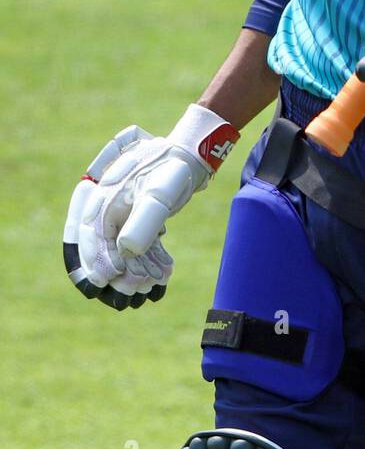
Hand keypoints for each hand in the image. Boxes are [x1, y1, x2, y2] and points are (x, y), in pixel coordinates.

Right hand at [63, 104, 238, 309]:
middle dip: (115, 272)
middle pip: (101, 247)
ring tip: (149, 289)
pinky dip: (146, 261)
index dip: (97, 261)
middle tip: (130, 293)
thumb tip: (125, 251)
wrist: (188, 156)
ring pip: (119, 249)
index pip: (92, 236)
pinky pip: (135, 245)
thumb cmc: (170, 171)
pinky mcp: (136, 220)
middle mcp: (108, 208)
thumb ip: (142, 222)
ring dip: (133, 271)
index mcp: (105, 200)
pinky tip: (163, 275)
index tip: (105, 281)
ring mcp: (122, 214)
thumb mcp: (158, 195)